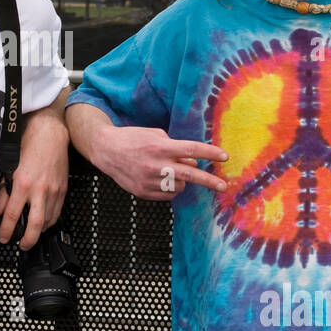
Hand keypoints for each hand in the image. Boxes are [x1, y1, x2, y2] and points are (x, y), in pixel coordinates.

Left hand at [0, 114, 68, 250]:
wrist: (50, 134)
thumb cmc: (29, 145)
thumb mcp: (9, 167)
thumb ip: (4, 191)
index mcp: (22, 183)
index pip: (13, 215)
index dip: (7, 230)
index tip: (4, 237)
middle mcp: (39, 189)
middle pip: (35, 225)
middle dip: (28, 241)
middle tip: (22, 246)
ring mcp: (53, 190)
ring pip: (48, 220)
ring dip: (39, 232)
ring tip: (31, 236)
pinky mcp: (62, 189)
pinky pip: (57, 212)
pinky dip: (50, 221)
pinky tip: (44, 223)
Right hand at [91, 126, 226, 201]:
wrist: (106, 150)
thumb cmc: (133, 139)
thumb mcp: (155, 135)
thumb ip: (176, 149)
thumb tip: (194, 163)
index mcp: (159, 147)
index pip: (191, 150)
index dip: (210, 153)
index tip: (224, 156)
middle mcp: (155, 165)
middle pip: (190, 174)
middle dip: (209, 181)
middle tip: (223, 186)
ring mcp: (148, 181)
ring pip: (179, 186)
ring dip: (181, 179)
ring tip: (169, 170)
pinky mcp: (143, 192)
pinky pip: (167, 194)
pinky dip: (170, 188)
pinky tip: (161, 179)